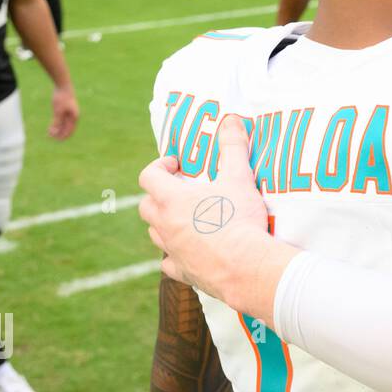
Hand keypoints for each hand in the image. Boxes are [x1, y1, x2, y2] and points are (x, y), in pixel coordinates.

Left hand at [49, 84, 78, 139]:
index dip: (63, 136)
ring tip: (50, 133)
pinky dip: (57, 124)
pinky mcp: (66, 110)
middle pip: (67, 128)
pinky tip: (51, 126)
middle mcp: (73, 116)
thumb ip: (56, 122)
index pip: (69, 130)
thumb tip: (53, 132)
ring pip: (64, 124)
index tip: (56, 140)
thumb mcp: (58, 111)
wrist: (63, 86)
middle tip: (51, 137)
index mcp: (74, 117)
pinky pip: (62, 120)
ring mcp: (70, 113)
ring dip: (58, 129)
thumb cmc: (62, 98)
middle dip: (60, 133)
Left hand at [138, 117, 293, 323]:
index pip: (148, 176)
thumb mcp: (239, 177)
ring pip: (155, 234)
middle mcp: (164, 225)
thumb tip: (231, 119)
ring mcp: (171, 250)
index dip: (159, 166)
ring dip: (164, 224)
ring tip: (186, 219)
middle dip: (158, 195)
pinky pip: (169, 263)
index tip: (175, 165)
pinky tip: (189, 252)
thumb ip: (233, 147)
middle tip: (181, 191)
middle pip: (146, 206)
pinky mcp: (182, 272)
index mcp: (171, 199)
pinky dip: (175, 255)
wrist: (246, 266)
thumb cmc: (239, 219)